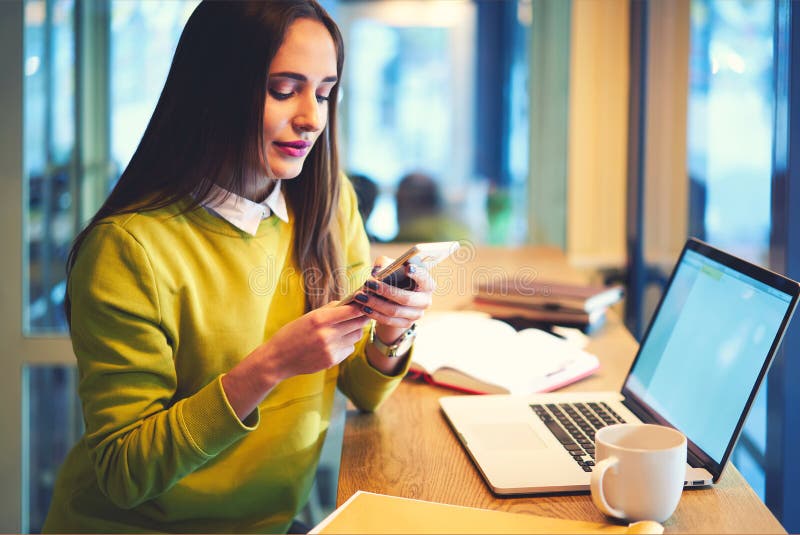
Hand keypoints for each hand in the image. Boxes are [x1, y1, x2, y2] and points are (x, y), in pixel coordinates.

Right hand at [222, 303, 368, 418]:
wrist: (278, 359)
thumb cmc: (292, 333)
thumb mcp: (309, 316)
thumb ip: (330, 310)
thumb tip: (352, 302)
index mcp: (320, 319)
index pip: (352, 310)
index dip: (362, 307)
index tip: (365, 304)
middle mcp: (327, 334)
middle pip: (359, 323)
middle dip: (361, 318)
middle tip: (360, 315)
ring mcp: (331, 349)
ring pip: (356, 336)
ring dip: (354, 331)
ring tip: (342, 329)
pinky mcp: (332, 361)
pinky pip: (349, 348)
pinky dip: (346, 344)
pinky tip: (334, 343)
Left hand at [355, 256, 435, 361]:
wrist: (396, 296)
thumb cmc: (395, 276)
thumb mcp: (392, 266)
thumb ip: (385, 264)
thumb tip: (376, 272)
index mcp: (427, 284)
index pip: (424, 279)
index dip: (417, 274)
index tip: (407, 267)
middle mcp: (425, 301)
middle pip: (406, 298)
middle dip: (385, 291)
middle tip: (368, 283)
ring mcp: (417, 314)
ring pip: (394, 311)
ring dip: (375, 304)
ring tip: (360, 296)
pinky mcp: (407, 323)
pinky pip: (390, 321)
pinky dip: (375, 314)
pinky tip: (364, 308)